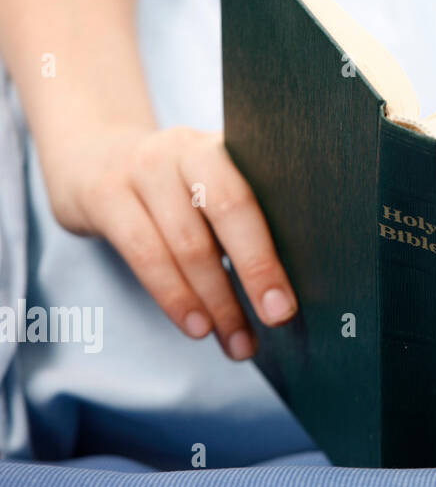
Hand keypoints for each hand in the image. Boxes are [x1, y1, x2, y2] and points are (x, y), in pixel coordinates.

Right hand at [46, 125, 297, 359]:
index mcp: (228, 144)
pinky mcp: (106, 195)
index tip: (293, 296)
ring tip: (238, 342)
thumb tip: (290, 285)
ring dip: (217, 301)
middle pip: (231, 208)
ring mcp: (144, 167)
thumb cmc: (175, 188)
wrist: (91, 159)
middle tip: (278, 317)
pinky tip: (196, 327)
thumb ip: (251, 215)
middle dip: (257, 269)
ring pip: (189, 242)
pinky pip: (146, 253)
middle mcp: (188, 147)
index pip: (265, 190)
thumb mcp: (212, 185)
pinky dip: (175, 296)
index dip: (281, 243)